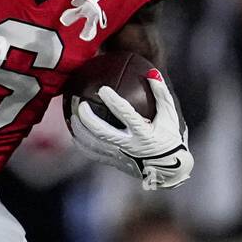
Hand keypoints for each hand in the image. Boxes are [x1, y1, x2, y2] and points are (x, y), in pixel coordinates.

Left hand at [70, 73, 193, 189]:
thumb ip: (161, 95)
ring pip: (93, 144)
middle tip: (80, 104)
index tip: (103, 89)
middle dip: (88, 118)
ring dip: (80, 130)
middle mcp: (130, 146)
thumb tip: (152, 73)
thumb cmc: (169, 137)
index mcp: (144, 133)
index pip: (126, 115)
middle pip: (102, 131)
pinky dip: (82, 144)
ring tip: (72, 117)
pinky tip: (74, 135)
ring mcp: (120, 156)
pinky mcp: (114, 163)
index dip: (114, 102)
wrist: (169, 169)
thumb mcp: (169, 116)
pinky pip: (93, 154)